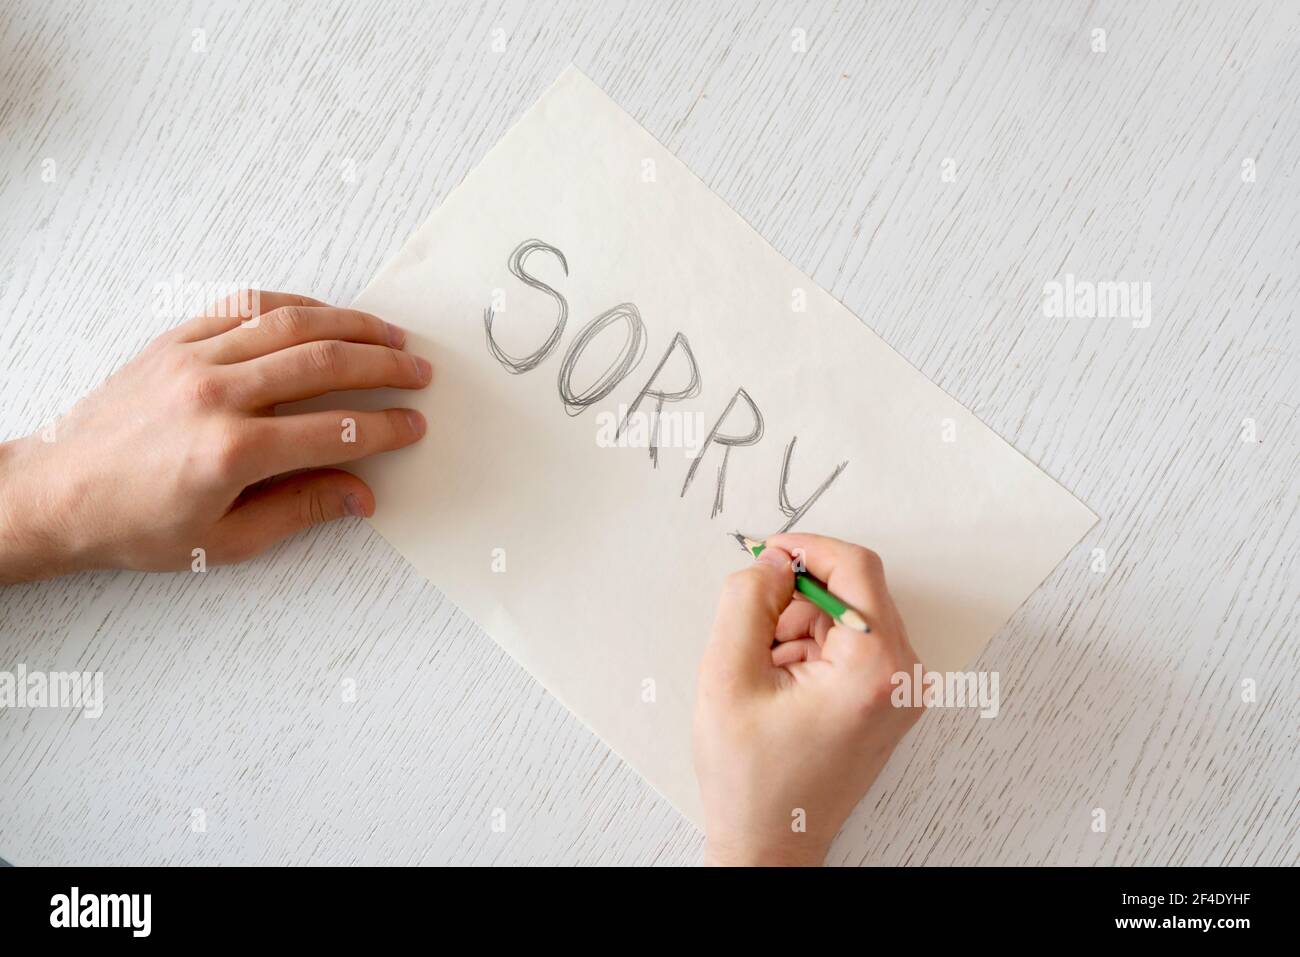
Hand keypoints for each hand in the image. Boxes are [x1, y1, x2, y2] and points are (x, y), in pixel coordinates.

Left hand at [0, 291, 429, 581]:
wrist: (56, 492)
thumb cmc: (135, 524)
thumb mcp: (225, 540)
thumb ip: (300, 511)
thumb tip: (360, 496)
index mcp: (232, 452)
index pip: (336, 430)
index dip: (386, 428)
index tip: (412, 425)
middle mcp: (215, 395)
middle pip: (323, 363)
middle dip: (382, 366)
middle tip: (417, 372)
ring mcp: (193, 359)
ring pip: (291, 323)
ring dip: (349, 325)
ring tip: (388, 335)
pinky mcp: (174, 340)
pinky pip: (245, 307)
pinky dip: (293, 306)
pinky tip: (324, 315)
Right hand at [693, 532, 922, 865]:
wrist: (769, 845)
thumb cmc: (750, 780)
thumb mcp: (727, 675)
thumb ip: (747, 601)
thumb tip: (773, 562)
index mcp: (875, 668)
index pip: (856, 567)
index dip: (807, 550)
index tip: (767, 557)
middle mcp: (904, 677)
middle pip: (851, 591)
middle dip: (795, 602)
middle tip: (752, 638)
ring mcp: (900, 691)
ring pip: (846, 617)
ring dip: (798, 629)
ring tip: (764, 676)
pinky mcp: (886, 701)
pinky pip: (849, 646)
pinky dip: (811, 651)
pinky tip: (781, 688)